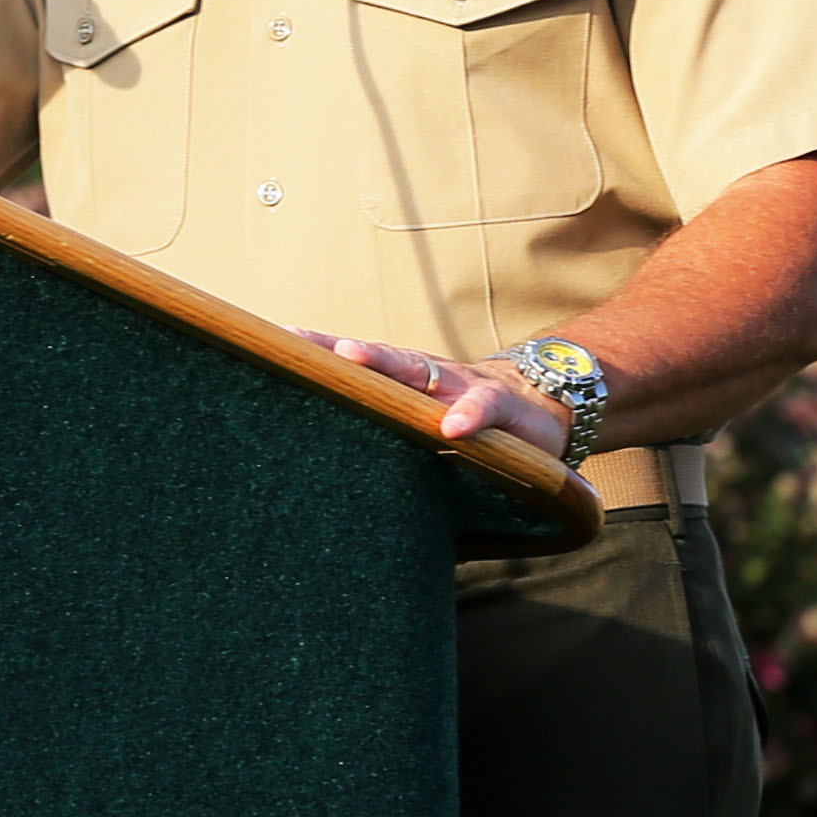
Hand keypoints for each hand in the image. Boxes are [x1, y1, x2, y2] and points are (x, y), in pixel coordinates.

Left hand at [300, 335, 570, 458]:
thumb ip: (386, 436)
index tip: (277, 342)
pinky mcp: (501, 403)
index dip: (317, 353)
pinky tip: (453, 427)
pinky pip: (484, 405)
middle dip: (333, 349)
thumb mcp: (423, 428)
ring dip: (385, 362)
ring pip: (419, 368)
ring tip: (353, 357)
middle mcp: (424, 377)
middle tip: (297, 345)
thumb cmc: (466, 423)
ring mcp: (460, 385)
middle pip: (374, 358)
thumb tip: (326, 474)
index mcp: (401, 385)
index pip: (353, 366)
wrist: (540, 407)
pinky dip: (469, 414)